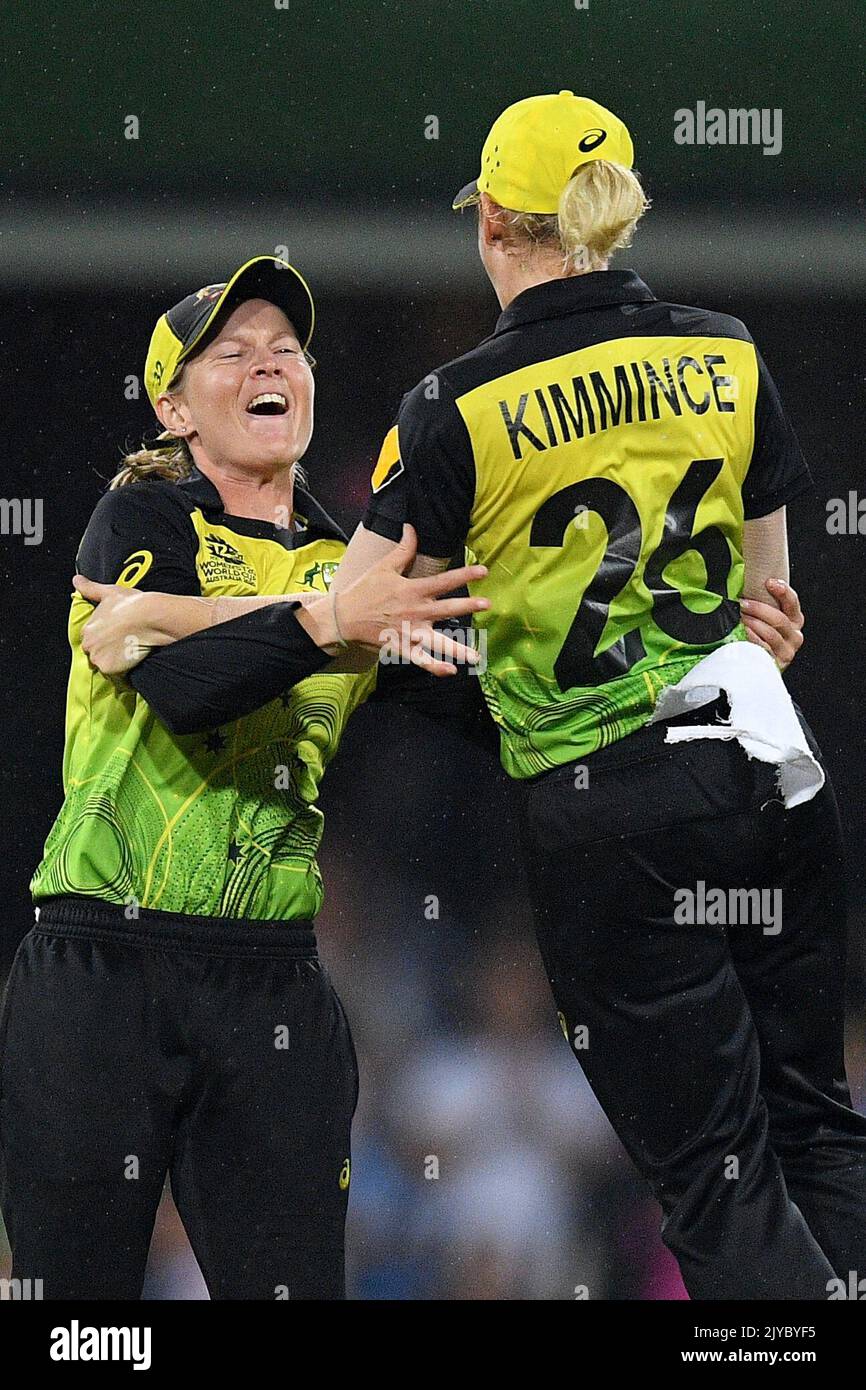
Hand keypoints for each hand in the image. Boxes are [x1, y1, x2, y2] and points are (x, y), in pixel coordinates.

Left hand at [73, 576, 165, 673]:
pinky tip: (133, 658)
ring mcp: (97, 657)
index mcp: (87, 629)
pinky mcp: (109, 668)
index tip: (119, 636)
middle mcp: (88, 644)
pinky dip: (124, 671)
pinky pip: (116, 676)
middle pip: (97, 655)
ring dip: (117, 662)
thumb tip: (76, 580)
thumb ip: (90, 588)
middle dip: (109, 652)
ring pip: (106, 666)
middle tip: (126, 644)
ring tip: (131, 650)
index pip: (93, 640)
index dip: (107, 639)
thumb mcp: (109, 592)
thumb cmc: (132, 603)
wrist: (149, 616)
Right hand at [299, 525, 490, 675]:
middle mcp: (415, 611)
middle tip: (488, 604)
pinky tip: (450, 671)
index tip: (483, 571)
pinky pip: (420, 659)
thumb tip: (411, 526)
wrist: (344, 617)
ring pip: (437, 642)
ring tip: (475, 657)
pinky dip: (434, 667)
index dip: (464, 575)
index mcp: (412, 590)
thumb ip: (403, 549)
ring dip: (456, 649)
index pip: (443, 581)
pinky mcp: (402, 647)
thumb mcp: (384, 567)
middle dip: (467, 607)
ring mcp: (409, 632)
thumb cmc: (365, 590)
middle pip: (446, 609)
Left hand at [740, 578, 803, 670]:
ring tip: (741, 618)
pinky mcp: (777, 663)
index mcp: (795, 620)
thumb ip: (765, 603)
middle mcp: (794, 635)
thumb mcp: (767, 617)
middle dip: (759, 609)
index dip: (783, 591)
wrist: (758, 662)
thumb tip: (751, 582)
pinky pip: (763, 649)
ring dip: (753, 623)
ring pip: (771, 634)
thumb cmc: (761, 635)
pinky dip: (752, 639)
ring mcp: (787, 650)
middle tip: (743, 603)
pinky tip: (743, 633)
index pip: (792, 603)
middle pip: (779, 619)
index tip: (769, 582)